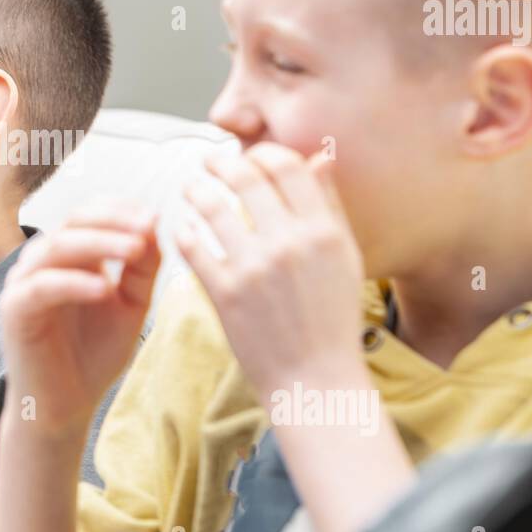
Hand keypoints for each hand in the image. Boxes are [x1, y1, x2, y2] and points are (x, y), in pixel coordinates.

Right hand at [0, 201, 160, 434]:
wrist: (66, 406)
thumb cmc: (94, 355)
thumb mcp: (130, 305)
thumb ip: (141, 269)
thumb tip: (154, 226)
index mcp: (70, 255)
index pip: (91, 214)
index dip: (122, 209)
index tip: (157, 216)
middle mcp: (43, 261)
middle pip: (75, 221)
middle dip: (115, 220)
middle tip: (149, 225)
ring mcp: (24, 282)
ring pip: (58, 247)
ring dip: (100, 243)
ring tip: (136, 249)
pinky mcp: (14, 310)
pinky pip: (42, 286)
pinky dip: (74, 283)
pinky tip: (105, 289)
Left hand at [174, 143, 364, 394]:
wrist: (315, 380)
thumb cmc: (332, 320)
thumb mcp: (346, 259)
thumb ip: (330, 206)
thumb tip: (320, 158)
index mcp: (323, 232)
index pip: (286, 165)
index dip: (262, 152)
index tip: (249, 155)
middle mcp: (289, 243)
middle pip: (245, 177)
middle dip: (220, 161)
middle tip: (208, 160)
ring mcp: (254, 268)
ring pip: (212, 206)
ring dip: (195, 189)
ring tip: (189, 187)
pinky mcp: (225, 293)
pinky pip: (193, 246)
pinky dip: (185, 231)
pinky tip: (185, 228)